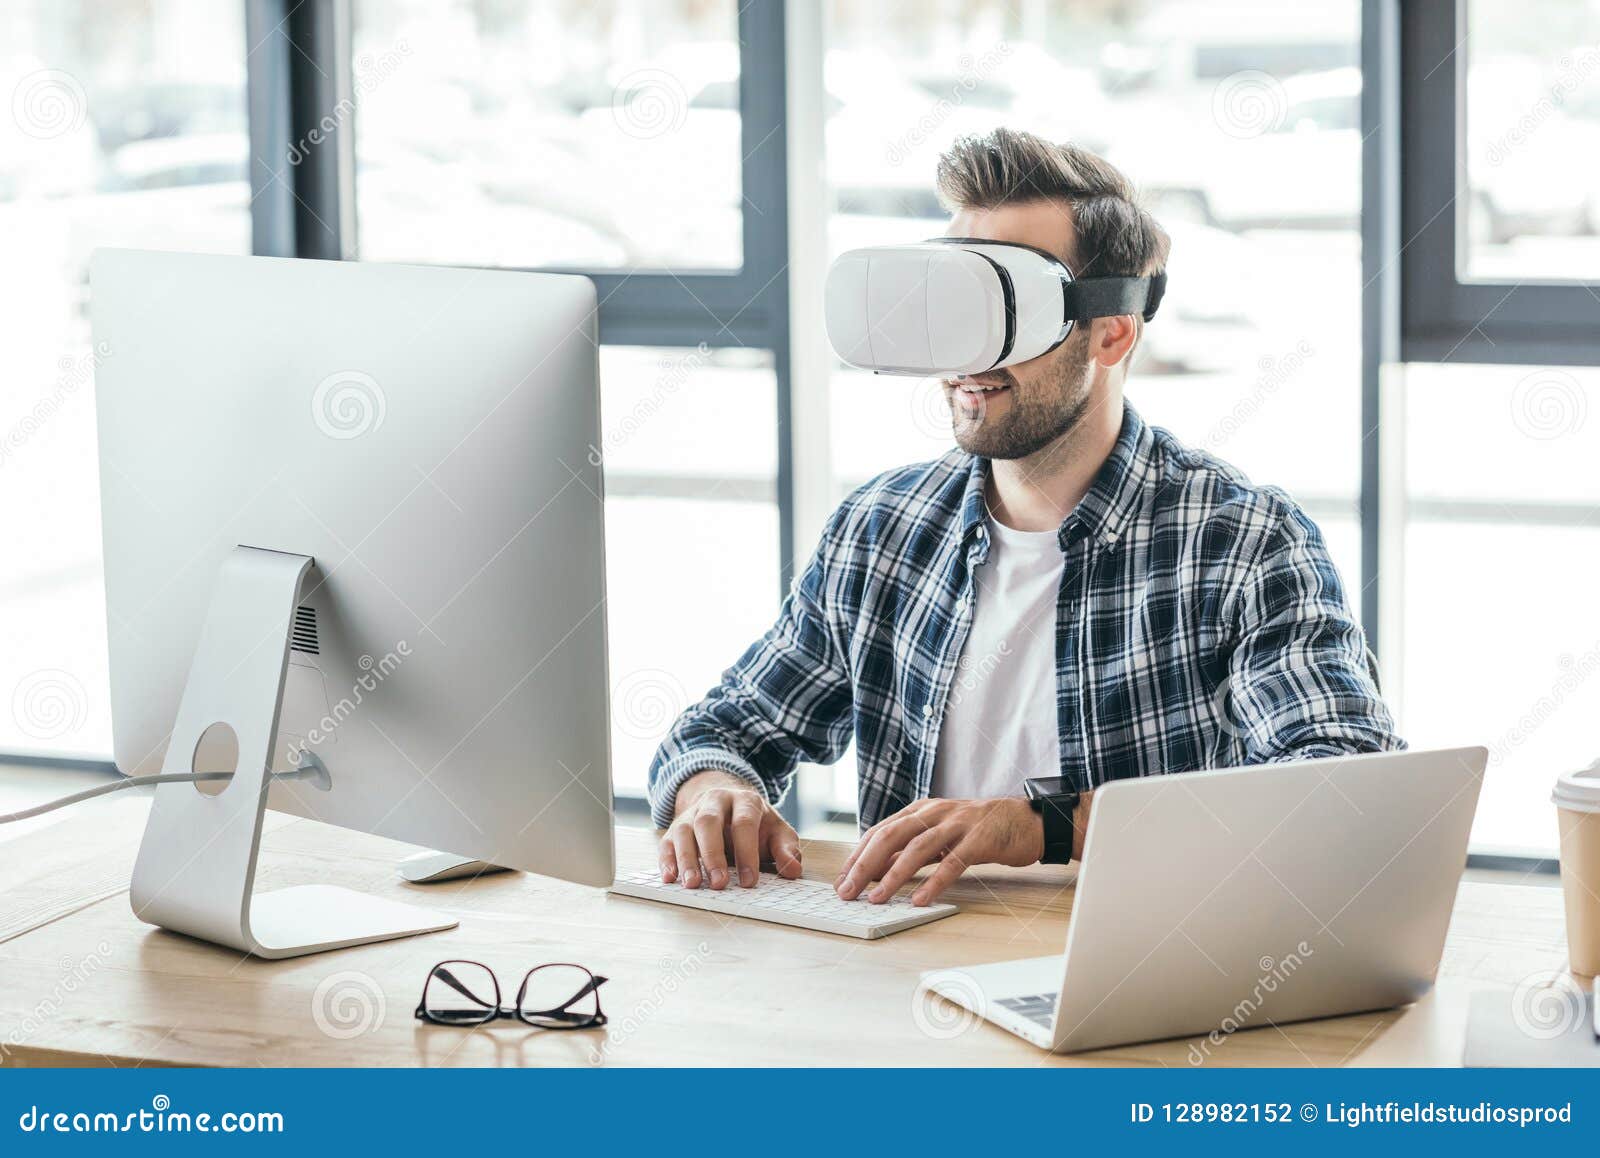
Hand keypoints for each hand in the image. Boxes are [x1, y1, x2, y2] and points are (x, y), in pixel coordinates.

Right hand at [660, 769, 801, 889]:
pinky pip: (667, 841)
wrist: (727, 803)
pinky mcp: (676, 828)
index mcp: (744, 801)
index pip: (744, 823)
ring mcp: (692, 814)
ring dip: (686, 859)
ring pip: (683, 831)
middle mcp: (715, 802)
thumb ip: (786, 849)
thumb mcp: (776, 831)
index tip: (750, 881)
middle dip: (713, 854)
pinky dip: (666, 860)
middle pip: (708, 822)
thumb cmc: (755, 824)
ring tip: (692, 885)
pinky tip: (670, 878)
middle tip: (719, 884)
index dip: (747, 852)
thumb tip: (792, 870)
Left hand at [834, 797, 1044, 906]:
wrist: (1027, 821)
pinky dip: (933, 882)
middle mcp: (935, 813)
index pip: (880, 832)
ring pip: (917, 849)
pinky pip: (952, 862)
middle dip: (865, 865)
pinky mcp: (980, 839)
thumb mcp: (940, 834)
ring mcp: (957, 824)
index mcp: (921, 810)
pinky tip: (919, 900)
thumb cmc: (979, 830)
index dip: (857, 856)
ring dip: (893, 876)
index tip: (841, 881)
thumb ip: (911, 848)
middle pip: (891, 836)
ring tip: (876, 899)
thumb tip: (876, 871)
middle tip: (847, 891)